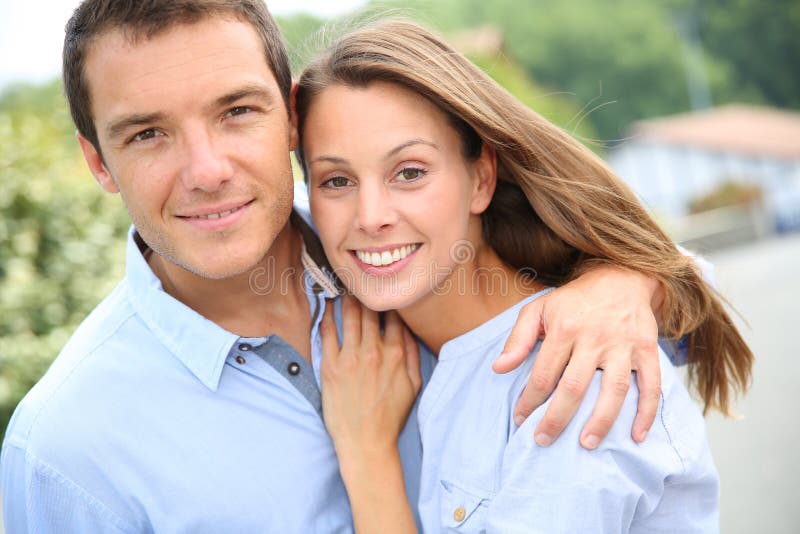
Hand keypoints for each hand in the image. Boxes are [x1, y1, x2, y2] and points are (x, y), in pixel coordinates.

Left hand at [320, 295, 421, 459]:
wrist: (366, 443)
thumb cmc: (390, 416)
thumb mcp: (414, 385)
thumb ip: (411, 353)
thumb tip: (407, 328)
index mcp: (395, 354)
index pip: (393, 314)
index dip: (388, 298)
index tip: (382, 287)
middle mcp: (373, 351)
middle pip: (369, 309)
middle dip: (366, 290)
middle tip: (360, 277)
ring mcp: (350, 358)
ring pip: (349, 315)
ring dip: (347, 296)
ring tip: (344, 284)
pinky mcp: (330, 366)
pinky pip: (327, 332)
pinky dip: (327, 315)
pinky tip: (327, 303)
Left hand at [492, 265, 662, 448]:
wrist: (621, 277)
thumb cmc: (573, 301)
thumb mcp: (539, 309)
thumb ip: (518, 339)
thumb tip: (499, 368)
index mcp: (564, 329)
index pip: (543, 374)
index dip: (529, 400)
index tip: (520, 420)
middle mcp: (594, 338)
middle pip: (575, 386)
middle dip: (557, 418)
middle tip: (544, 441)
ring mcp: (623, 345)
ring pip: (614, 389)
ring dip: (601, 421)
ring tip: (587, 445)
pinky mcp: (647, 349)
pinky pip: (651, 384)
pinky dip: (647, 412)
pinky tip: (637, 436)